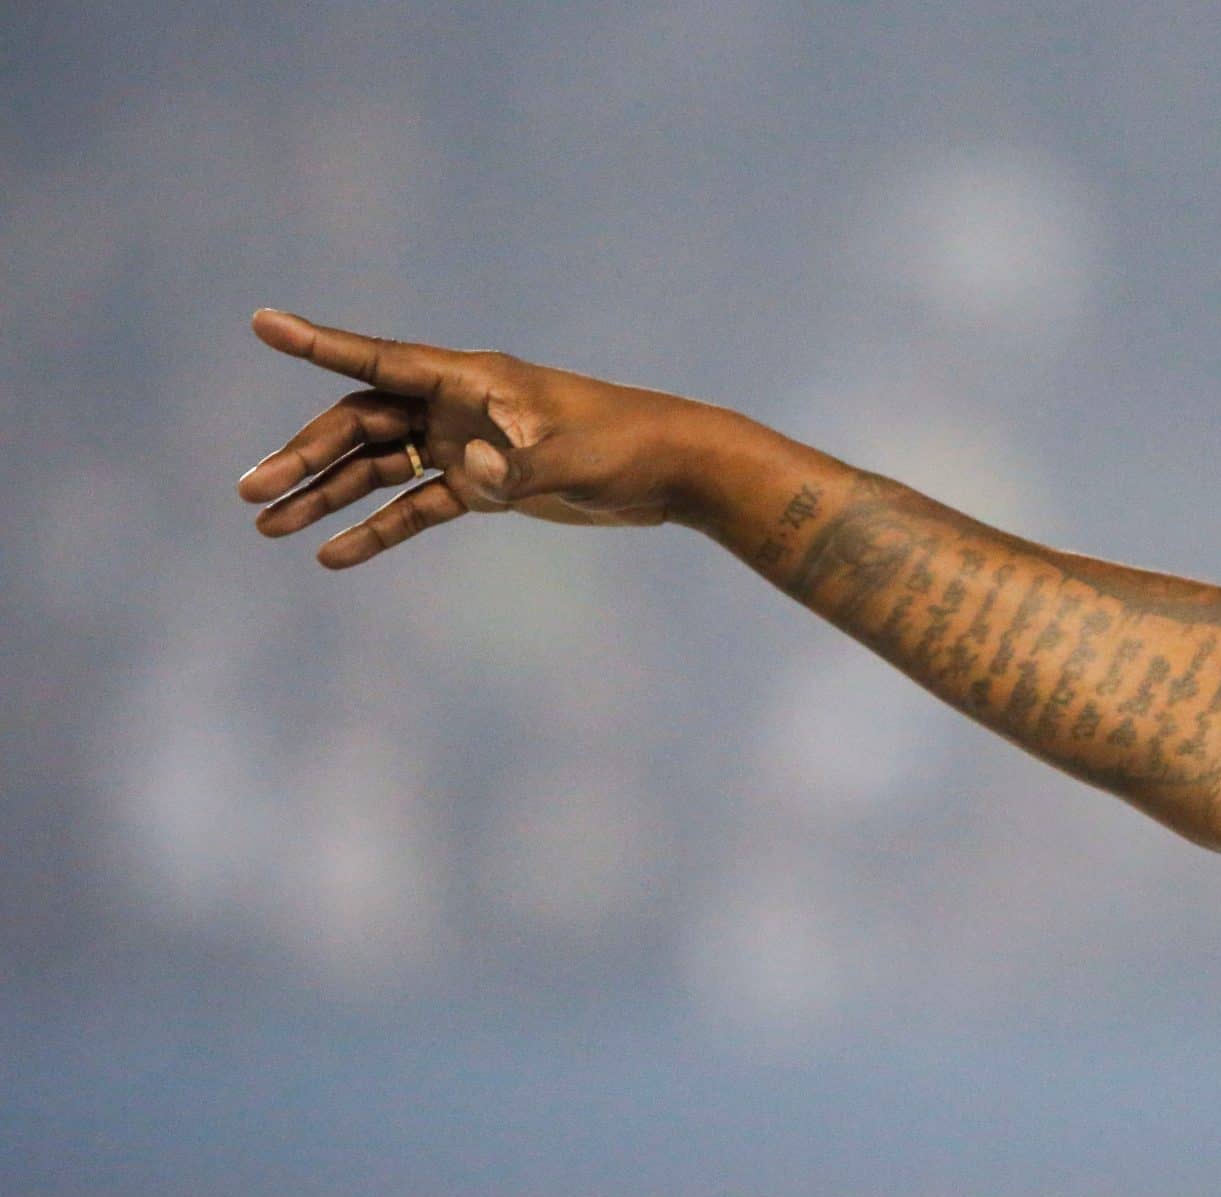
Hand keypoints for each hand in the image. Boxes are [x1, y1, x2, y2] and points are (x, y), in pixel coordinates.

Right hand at [234, 310, 741, 567]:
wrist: (673, 469)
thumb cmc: (624, 445)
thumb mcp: (570, 455)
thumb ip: (516, 464)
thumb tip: (467, 471)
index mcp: (470, 379)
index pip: (378, 360)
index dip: (318, 344)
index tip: (262, 322)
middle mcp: (457, 406)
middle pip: (361, 424)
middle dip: (305, 455)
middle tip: (251, 491)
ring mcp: (466, 445)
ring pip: (378, 468)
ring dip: (327, 494)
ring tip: (268, 525)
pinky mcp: (485, 486)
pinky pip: (415, 507)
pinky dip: (377, 528)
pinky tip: (333, 554)